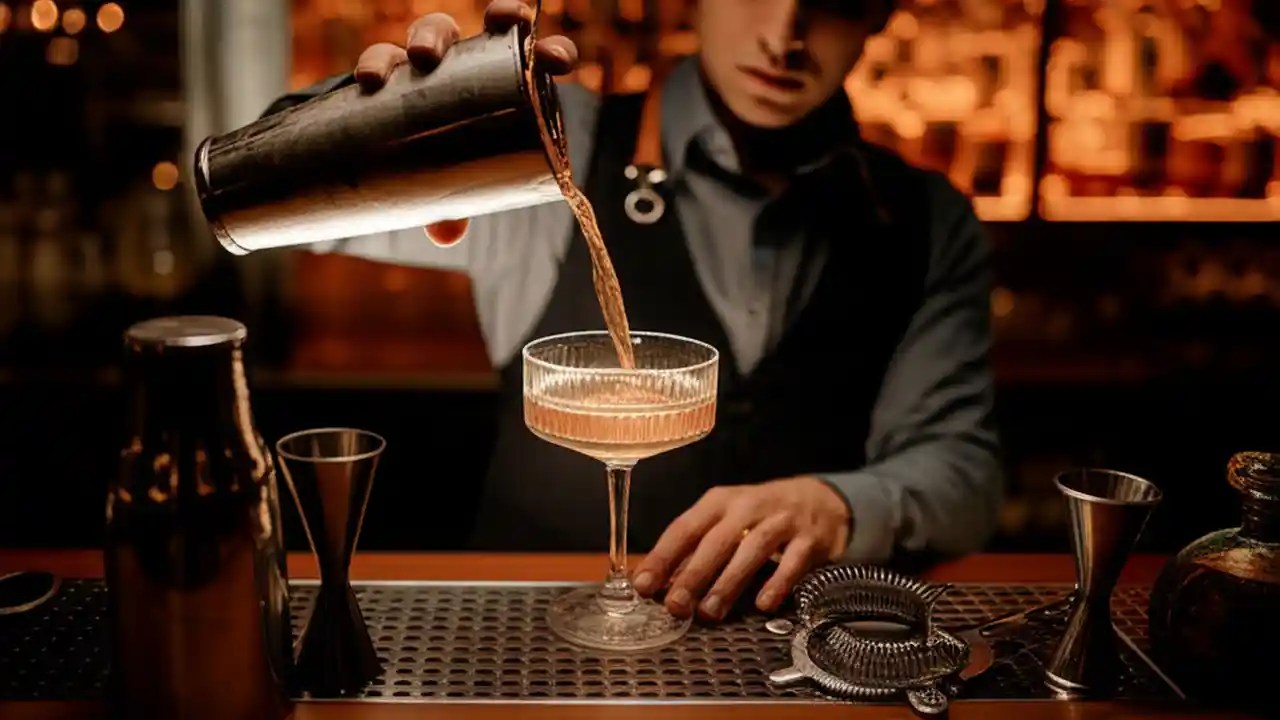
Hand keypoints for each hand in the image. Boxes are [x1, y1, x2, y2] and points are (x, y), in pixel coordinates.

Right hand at [352, 0, 578, 245]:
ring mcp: (429, 63)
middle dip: (497, 19)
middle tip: (498, 35)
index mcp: (504, 85)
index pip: (539, 57)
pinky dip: (377, 63)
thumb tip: (446, 237)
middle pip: (491, 29)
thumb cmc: (442, 165)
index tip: (559, 61)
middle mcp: (470, 65)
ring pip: (434, 31)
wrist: (392, 156)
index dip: (553, 51)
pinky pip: (383, 56)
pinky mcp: (389, 68)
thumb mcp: (454, 187)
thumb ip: (454, 206)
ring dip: (429, 37)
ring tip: (418, 59)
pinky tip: (369, 80)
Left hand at [632, 477, 851, 620]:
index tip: (644, 584)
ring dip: (728, 582)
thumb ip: (699, 549)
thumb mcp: (727, 520)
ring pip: (751, 549)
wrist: (820, 499)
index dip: (663, 557)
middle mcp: (748, 507)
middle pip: (716, 541)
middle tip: (675, 605)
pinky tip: (763, 604)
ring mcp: (781, 520)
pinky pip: (792, 561)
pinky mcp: (809, 538)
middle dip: (693, 575)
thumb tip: (663, 584)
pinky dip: (777, 582)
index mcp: (720, 502)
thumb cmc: (762, 515)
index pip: (685, 528)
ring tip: (710, 611)